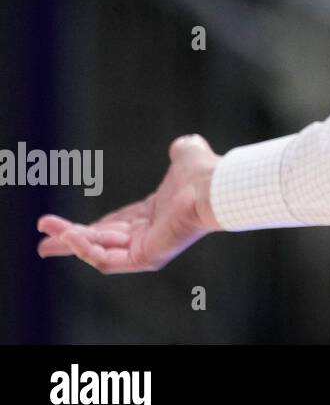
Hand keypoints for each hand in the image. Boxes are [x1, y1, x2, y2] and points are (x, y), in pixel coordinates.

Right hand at [36, 134, 222, 273]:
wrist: (212, 185)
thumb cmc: (203, 172)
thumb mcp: (185, 156)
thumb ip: (180, 151)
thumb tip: (182, 145)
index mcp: (152, 217)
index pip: (112, 227)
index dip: (86, 228)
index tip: (59, 227)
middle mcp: (147, 236)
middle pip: (100, 244)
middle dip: (70, 242)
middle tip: (42, 243)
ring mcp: (146, 250)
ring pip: (98, 253)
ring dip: (71, 242)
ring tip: (46, 233)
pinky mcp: (145, 258)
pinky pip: (106, 260)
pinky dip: (86, 249)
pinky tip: (69, 235)